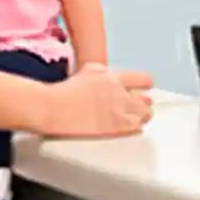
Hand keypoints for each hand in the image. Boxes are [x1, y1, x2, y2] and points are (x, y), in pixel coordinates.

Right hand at [37, 64, 154, 136]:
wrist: (51, 108)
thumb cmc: (64, 92)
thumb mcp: (88, 71)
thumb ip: (107, 74)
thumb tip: (114, 79)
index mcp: (114, 76)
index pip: (145, 80)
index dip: (144, 87)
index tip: (141, 92)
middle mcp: (120, 93)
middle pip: (147, 100)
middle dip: (143, 103)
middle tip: (135, 107)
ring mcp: (119, 111)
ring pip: (146, 115)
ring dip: (141, 117)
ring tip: (132, 119)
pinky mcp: (115, 128)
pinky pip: (137, 129)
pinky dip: (135, 129)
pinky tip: (127, 129)